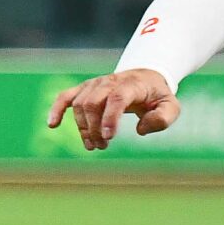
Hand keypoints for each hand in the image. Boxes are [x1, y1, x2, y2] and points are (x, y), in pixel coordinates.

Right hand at [48, 67, 179, 150]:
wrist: (145, 78)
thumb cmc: (157, 96)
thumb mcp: (171, 107)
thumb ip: (162, 118)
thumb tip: (140, 130)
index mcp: (131, 85)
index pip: (116, 98)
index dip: (110, 117)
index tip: (108, 137)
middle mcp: (109, 81)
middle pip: (92, 102)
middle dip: (94, 128)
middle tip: (102, 147)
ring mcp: (94, 84)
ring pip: (80, 104)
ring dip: (82, 127)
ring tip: (93, 146)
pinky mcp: (84, 89)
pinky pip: (65, 96)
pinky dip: (57, 109)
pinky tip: (52, 125)